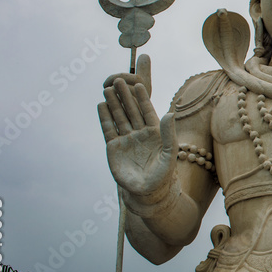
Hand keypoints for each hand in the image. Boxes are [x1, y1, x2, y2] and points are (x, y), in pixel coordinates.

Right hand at [98, 58, 176, 199]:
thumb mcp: (169, 152)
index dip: (142, 98)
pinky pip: (109, 129)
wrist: (147, 192)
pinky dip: (105, 117)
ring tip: (107, 89)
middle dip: (125, 95)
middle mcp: (140, 133)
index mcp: (155, 132)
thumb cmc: (162, 174)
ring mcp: (126, 139)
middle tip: (118, 80)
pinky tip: (101, 105)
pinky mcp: (114, 147)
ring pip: (119, 117)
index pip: (147, 111)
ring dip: (114, 103)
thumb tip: (170, 113)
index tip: (138, 84)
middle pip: (131, 110)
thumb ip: (169, 133)